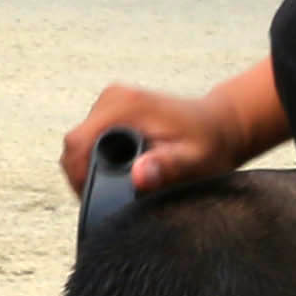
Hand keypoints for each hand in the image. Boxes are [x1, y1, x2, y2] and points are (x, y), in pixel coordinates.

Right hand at [59, 82, 247, 199]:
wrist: (221, 124)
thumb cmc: (210, 143)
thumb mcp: (194, 161)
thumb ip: (166, 168)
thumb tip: (139, 177)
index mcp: (126, 106)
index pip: (78, 142)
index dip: (79, 175)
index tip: (96, 197)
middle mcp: (113, 97)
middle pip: (74, 144)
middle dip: (85, 174)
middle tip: (111, 196)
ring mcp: (110, 102)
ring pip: (79, 144)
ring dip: (91, 168)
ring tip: (119, 184)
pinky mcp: (111, 110)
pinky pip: (89, 140)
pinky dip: (97, 160)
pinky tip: (119, 172)